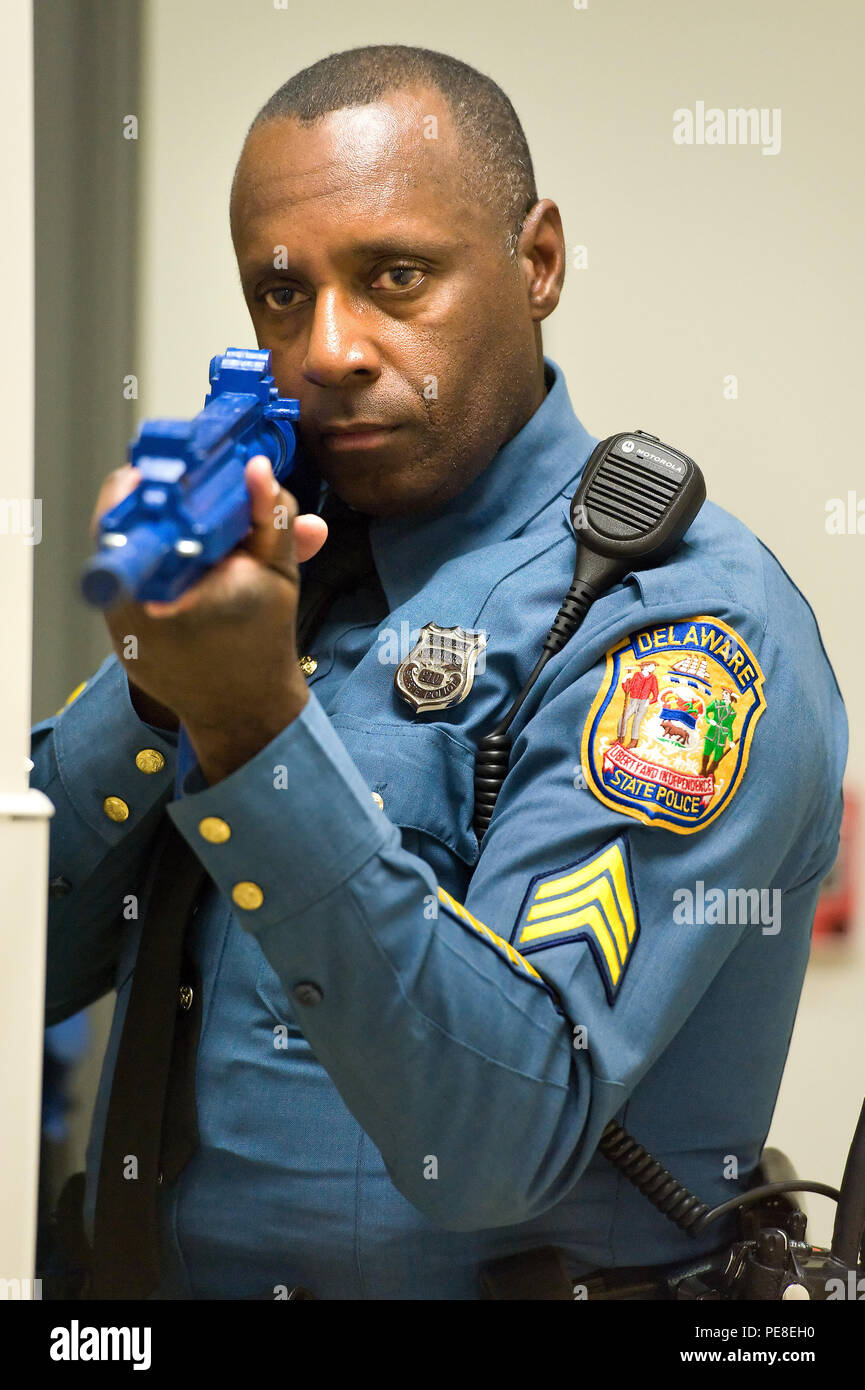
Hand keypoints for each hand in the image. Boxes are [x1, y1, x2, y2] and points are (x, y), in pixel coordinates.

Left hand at [90, 456, 327, 782]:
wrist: (245, 710)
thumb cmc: (264, 644)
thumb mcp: (282, 573)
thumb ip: (272, 513)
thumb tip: (256, 467)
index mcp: (174, 588)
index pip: (129, 513)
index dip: (146, 487)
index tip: (169, 475)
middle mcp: (136, 608)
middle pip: (120, 529)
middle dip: (154, 508)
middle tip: (183, 499)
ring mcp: (121, 626)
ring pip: (120, 554)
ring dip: (151, 536)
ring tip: (185, 534)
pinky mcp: (118, 637)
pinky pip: (125, 583)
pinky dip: (150, 567)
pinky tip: (179, 567)